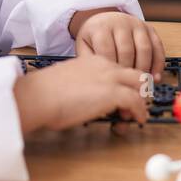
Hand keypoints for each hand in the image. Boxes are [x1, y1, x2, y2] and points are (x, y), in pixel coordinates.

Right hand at [12, 54, 149, 132]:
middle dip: (139, 90)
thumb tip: (85, 100)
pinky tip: (138, 120)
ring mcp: (111, 78)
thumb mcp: (68, 82)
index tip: (122, 98)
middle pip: (135, 74)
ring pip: (140, 85)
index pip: (120, 69)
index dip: (125, 85)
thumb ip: (82, 86)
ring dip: (141, 101)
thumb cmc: (45, 93)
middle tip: (135, 106)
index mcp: (93, 60)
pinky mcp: (114, 93)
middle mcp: (105, 65)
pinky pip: (137, 101)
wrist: (39, 95)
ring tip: (136, 114)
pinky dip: (140, 111)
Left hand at [70, 8, 164, 82]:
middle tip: (127, 90)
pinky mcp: (149, 28)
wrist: (104, 20)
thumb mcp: (85, 47)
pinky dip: (158, 64)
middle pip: (127, 51)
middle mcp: (120, 23)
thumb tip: (97, 85)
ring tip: (141, 86)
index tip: (113, 87)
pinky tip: (155, 78)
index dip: (111, 70)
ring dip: (144, 70)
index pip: (107, 51)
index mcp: (101, 27)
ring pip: (144, 49)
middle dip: (128, 73)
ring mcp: (136, 24)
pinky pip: (158, 46)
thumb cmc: (95, 38)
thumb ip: (90, 63)